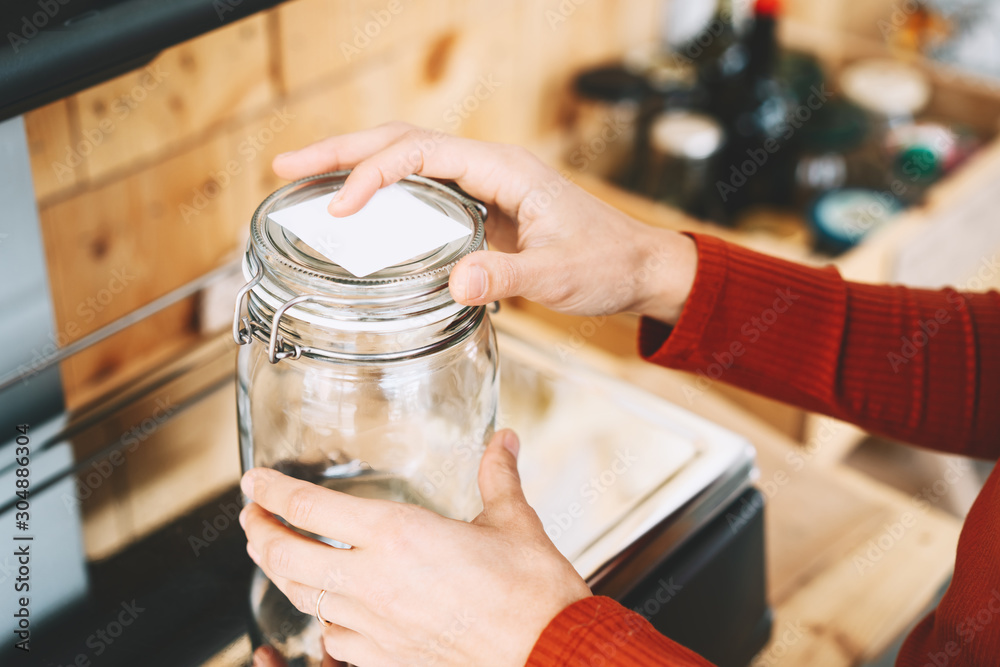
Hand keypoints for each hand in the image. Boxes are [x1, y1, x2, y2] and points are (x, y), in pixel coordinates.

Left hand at [239, 430, 591, 666]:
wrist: (546, 651)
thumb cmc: (531, 592)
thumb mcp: (512, 521)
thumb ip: (498, 476)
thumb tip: (505, 442)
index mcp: (399, 534)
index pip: (310, 508)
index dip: (272, 492)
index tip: (254, 482)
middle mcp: (375, 579)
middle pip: (288, 557)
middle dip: (259, 534)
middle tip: (250, 518)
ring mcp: (375, 624)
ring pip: (305, 598)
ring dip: (281, 574)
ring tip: (274, 557)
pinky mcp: (387, 658)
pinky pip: (335, 639)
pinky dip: (324, 620)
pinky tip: (329, 613)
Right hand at [273, 122, 697, 323]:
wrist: (638, 267)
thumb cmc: (607, 263)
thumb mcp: (561, 274)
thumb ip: (509, 276)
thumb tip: (455, 283)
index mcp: (503, 170)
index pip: (421, 153)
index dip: (374, 174)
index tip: (341, 209)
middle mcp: (488, 169)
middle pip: (403, 143)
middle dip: (343, 153)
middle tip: (287, 168)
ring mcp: (484, 187)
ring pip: (408, 162)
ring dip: (356, 167)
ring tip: (305, 181)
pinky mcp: (483, 210)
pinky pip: (421, 191)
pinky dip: (383, 193)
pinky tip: (359, 211)